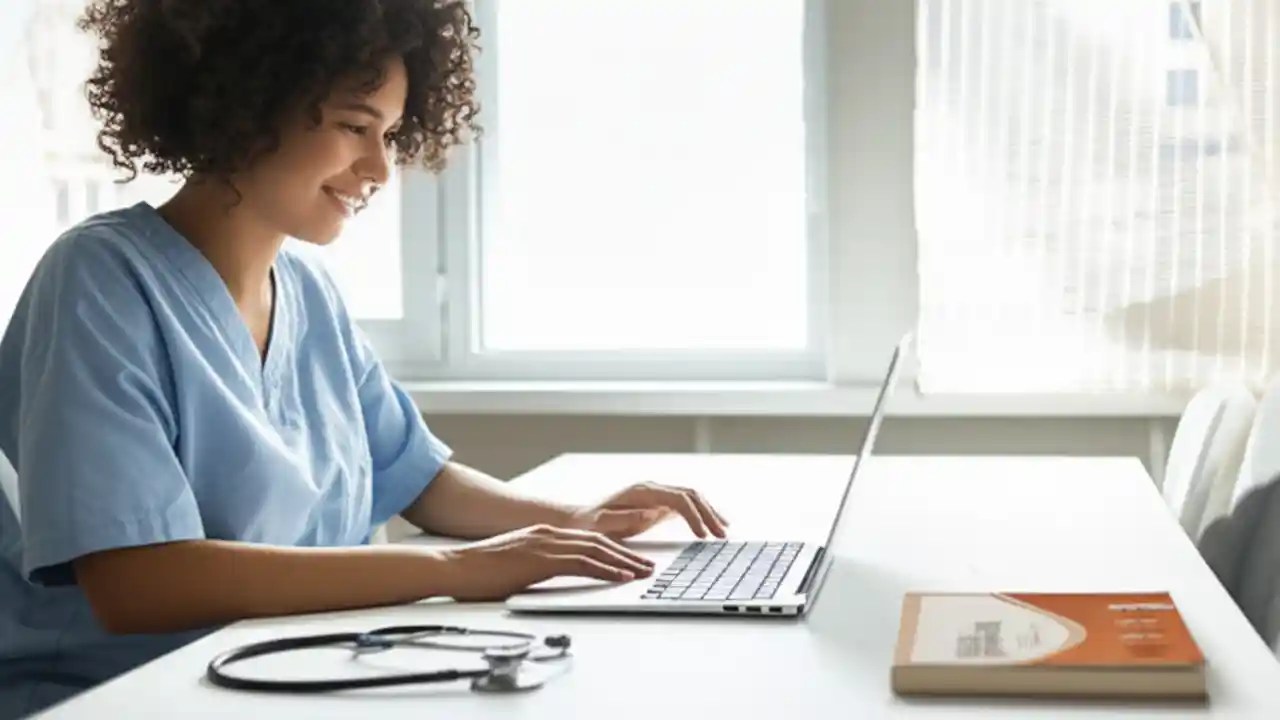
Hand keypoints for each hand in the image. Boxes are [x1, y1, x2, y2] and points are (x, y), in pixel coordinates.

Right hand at [440, 524, 655, 600]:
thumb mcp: (515, 565)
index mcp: (542, 534)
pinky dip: (605, 570)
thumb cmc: (478, 572)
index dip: (613, 550)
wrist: (453, 568)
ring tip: (643, 573)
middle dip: (626, 555)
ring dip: (623, 562)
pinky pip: (581, 563)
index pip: (587, 540)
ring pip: (595, 550)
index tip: (631, 561)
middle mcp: (547, 534)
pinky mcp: (541, 559)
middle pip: (598, 542)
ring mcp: (544, 544)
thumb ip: (538, 565)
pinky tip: (620, 577)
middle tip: (648, 566)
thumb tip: (552, 576)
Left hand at [567, 482, 729, 539]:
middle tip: (721, 535)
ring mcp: (657, 495)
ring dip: (708, 512)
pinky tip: (711, 525)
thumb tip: (652, 512)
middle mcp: (652, 489)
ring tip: (723, 530)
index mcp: (642, 492)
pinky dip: (701, 514)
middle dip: (708, 514)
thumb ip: (625, 518)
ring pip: (691, 498)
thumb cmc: (589, 525)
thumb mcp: (602, 524)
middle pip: (690, 495)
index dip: (693, 516)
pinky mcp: (658, 504)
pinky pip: (686, 506)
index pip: (678, 499)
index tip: (702, 535)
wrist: (581, 521)